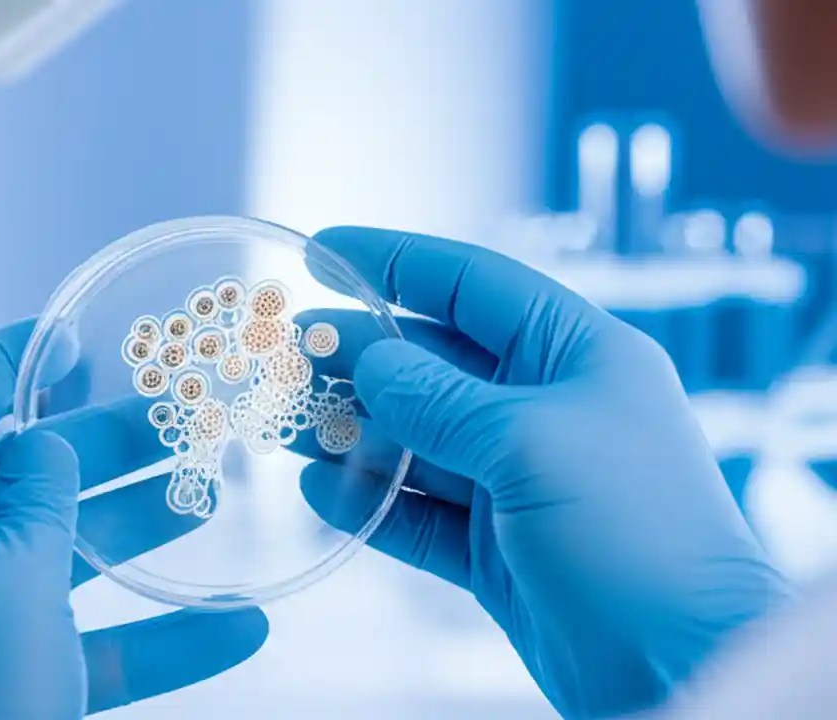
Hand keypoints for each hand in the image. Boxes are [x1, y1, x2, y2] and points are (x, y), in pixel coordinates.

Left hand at [0, 320, 267, 719]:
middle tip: (180, 414)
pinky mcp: (9, 681)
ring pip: (63, 552)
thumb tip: (44, 444)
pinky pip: (89, 640)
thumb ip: (37, 498)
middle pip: (22, 472)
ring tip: (212, 497)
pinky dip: (158, 634)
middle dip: (105, 443)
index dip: (5, 355)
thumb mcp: (12, 578)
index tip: (69, 332)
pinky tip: (237, 629)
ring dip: (140, 528)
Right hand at [295, 228, 790, 718]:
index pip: (472, 284)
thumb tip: (371, 365)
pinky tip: (317, 491)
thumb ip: (441, 401)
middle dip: (357, 355)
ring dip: (350, 432)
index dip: (394, 262)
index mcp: (576, 354)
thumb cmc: (634, 534)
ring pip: (415, 440)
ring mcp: (516, 479)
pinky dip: (368, 502)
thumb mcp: (532, 445)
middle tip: (284, 353)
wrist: (679, 666)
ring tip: (283, 424)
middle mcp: (543, 408)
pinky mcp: (493, 545)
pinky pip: (416, 510)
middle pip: (431, 363)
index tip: (321, 251)